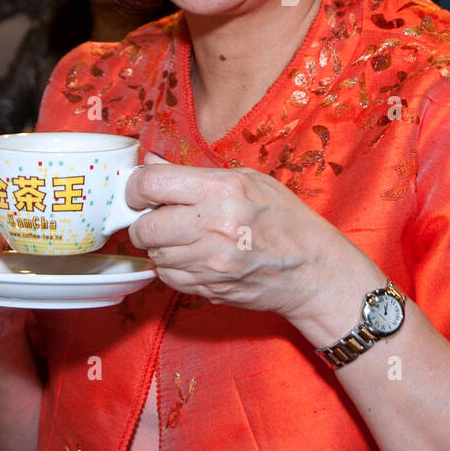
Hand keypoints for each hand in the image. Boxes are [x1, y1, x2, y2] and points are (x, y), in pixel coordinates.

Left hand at [124, 153, 376, 326]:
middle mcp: (214, 226)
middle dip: (144, 222)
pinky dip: (172, 267)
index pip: (151, 185)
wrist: (313, 270)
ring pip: (154, 255)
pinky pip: (168, 278)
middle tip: (158, 217)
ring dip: (160, 246)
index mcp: (224, 190)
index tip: (141, 192)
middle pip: (144, 227)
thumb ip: (194, 173)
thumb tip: (150, 162)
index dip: (136, 188)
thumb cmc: (285, 220)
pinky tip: (193, 257)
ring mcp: (211, 263)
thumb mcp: (248, 180)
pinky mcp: (209, 288)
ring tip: (184, 237)